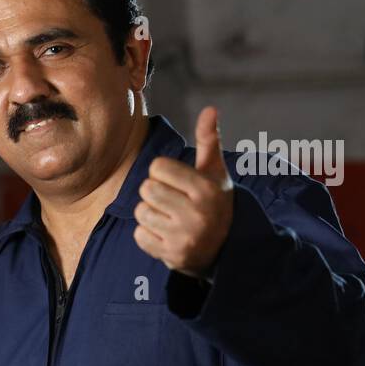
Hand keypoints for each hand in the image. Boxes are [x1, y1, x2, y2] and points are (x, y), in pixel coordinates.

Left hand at [133, 106, 233, 278]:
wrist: (225, 248)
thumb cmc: (215, 202)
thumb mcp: (215, 172)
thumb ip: (209, 140)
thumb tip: (210, 109)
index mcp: (206, 190)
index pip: (158, 167)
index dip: (162, 172)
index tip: (176, 181)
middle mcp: (197, 215)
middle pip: (146, 189)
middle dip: (154, 191)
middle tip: (170, 199)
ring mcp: (184, 238)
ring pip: (140, 212)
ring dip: (149, 213)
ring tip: (169, 217)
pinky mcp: (172, 256)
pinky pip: (139, 235)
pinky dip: (147, 234)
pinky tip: (165, 233)